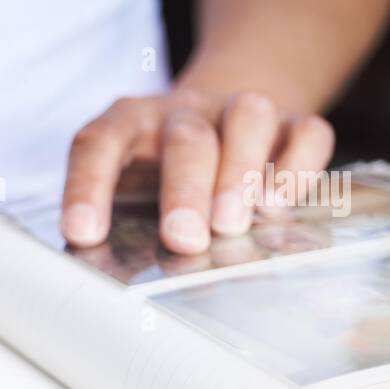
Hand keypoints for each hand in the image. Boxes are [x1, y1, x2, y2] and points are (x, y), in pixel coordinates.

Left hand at [60, 89, 335, 253]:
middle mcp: (182, 111)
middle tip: (184, 239)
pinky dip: (297, 168)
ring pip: (247, 118)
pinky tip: (280, 206)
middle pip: (185, 139)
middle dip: (185, 190)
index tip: (83, 234)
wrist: (216, 121)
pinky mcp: (291, 122)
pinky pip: (306, 132)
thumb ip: (118, 221)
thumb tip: (111, 278)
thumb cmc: (158, 173)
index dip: (87, 187)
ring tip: (233, 225)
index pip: (98, 144)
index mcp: (128, 123)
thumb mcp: (126, 187)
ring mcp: (237, 111)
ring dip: (241, 173)